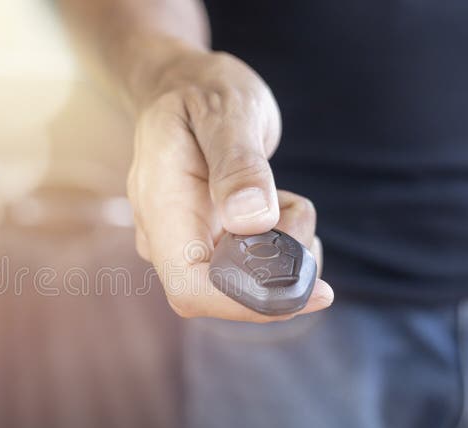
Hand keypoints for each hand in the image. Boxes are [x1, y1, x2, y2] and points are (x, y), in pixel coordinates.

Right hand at [128, 47, 332, 320]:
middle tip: (298, 213)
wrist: (183, 86)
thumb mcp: (225, 112)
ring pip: (242, 284)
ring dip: (286, 256)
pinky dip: (282, 249)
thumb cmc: (202, 91)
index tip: (306, 291)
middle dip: (276, 271)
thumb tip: (253, 221)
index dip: (245, 302)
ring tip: (289, 198)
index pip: (192, 287)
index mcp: (161, 207)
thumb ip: (238, 165)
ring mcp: (184, 242)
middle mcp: (166, 236)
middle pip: (221, 294)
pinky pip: (249, 269)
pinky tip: (281, 206)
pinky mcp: (206, 243)